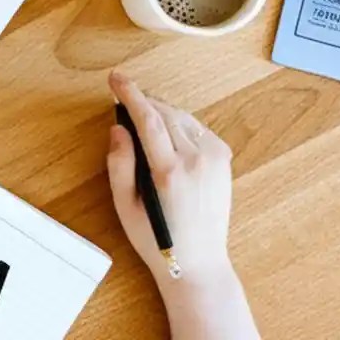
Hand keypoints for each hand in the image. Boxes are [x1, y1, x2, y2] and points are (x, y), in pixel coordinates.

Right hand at [106, 72, 258, 339]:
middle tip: (123, 100)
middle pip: (166, 113)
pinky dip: (179, 123)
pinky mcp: (223, 159)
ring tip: (142, 117)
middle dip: (143, 101)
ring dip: (161, 111)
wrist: (200, 262)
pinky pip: (196, 128)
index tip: (116, 78)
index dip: (131, 94)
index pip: (149, 120)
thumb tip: (118, 128)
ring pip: (183, 117)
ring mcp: (215, 159)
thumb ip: (119, 164)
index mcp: (170, 172)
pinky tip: (167, 134)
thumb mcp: (125, 207)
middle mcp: (197, 161)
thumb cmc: (157, 240)